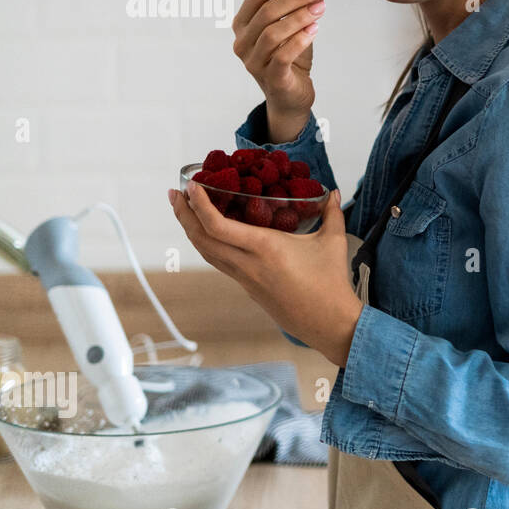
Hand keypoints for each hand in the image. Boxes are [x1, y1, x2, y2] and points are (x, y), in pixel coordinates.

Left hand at [168, 183, 362, 367]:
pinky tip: (208, 234)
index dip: (199, 205)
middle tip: (175, 192)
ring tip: (184, 210)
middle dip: (183, 214)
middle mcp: (247, 264)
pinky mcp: (248, 287)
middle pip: (200, 239)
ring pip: (205, 252)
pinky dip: (206, 244)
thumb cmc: (331, 283)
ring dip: (190, 229)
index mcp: (264, 248)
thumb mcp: (334, 241)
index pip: (217, 226)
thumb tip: (333, 192)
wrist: (327, 323)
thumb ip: (333, 212)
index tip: (192, 186)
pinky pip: (218, 262)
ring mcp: (244, 278)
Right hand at [231, 0, 329, 122]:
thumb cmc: (291, 58)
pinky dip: (299, 40)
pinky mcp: (270, 78)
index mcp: (243, 23)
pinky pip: (281, 56)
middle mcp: (242, 41)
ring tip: (321, 7)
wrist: (291, 97)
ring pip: (273, 32)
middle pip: (267, 10)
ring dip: (299, 16)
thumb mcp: (295, 28)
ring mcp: (253, 61)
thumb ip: (302, 7)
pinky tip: (315, 29)